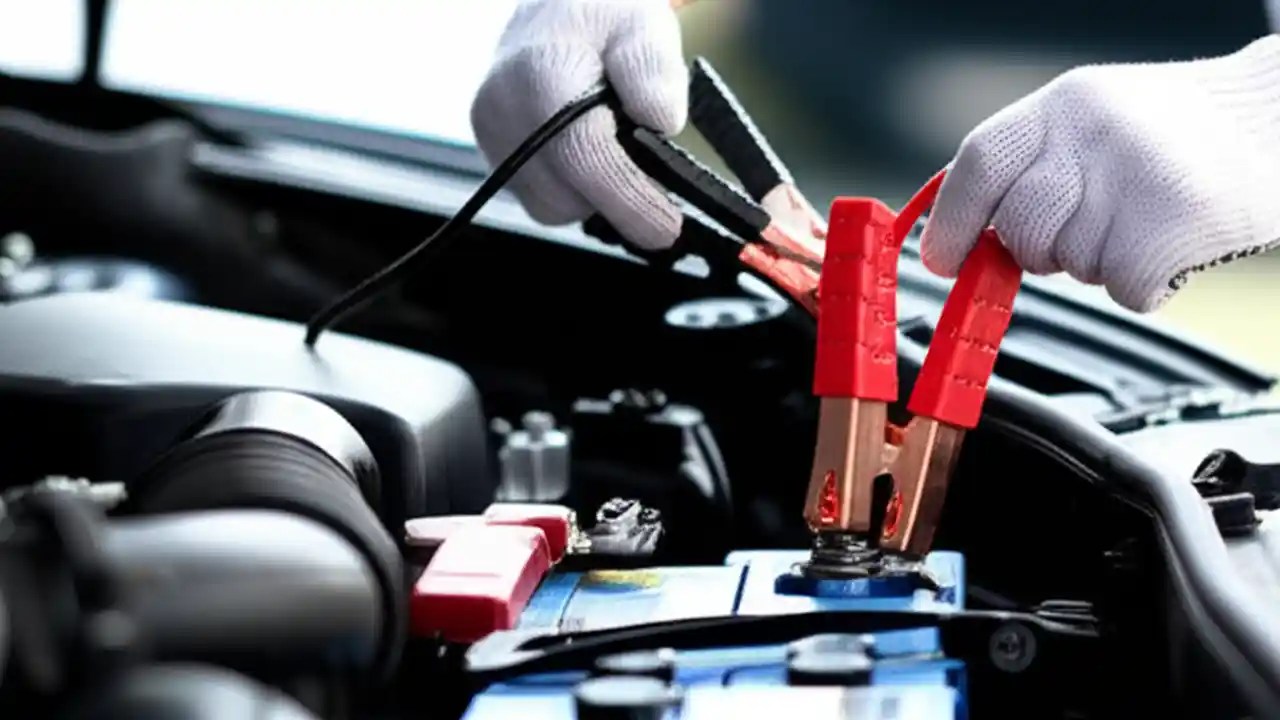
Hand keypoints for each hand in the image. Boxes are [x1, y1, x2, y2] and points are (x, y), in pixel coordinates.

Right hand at [471, 0, 688, 249]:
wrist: (557, 5)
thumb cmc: (604, 13)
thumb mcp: (645, 26)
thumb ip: (655, 72)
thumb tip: (661, 124)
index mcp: (541, 74)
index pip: (586, 159)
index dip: (630, 202)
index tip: (666, 229)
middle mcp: (502, 109)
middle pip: (566, 197)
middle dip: (615, 198)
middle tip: (650, 173)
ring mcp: (489, 134)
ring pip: (550, 207)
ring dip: (591, 195)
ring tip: (614, 149)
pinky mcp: (489, 151)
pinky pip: (538, 197)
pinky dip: (570, 188)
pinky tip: (586, 152)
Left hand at [921, 35, 1279, 311]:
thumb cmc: (1181, 134)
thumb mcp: (1095, 120)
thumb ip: (1032, 162)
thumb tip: (964, 231)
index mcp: (1064, 105)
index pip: (980, 164)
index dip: (952, 220)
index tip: (940, 260)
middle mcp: (1091, 135)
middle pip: (1020, 228)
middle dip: (1042, 248)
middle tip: (1092, 227)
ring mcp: (1129, 179)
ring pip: (1070, 263)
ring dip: (1099, 261)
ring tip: (1145, 219)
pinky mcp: (1167, 227)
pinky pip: (1120, 288)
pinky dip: (1143, 284)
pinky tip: (1173, 244)